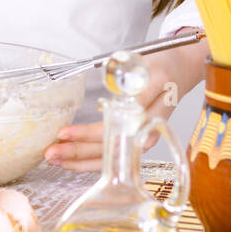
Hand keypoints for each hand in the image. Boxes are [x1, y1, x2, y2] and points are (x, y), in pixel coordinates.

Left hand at [43, 32, 207, 172]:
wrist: (180, 71)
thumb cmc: (163, 70)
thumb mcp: (151, 73)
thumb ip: (139, 92)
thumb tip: (119, 106)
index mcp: (147, 118)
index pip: (111, 131)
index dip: (86, 135)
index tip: (64, 134)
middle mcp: (143, 135)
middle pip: (106, 149)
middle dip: (76, 154)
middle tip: (50, 153)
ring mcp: (140, 141)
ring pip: (108, 158)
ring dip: (79, 161)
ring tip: (54, 159)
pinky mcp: (135, 141)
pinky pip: (112, 156)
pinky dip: (90, 160)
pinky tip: (71, 161)